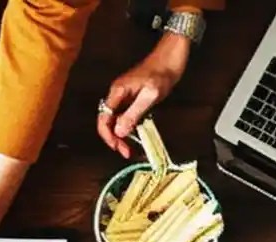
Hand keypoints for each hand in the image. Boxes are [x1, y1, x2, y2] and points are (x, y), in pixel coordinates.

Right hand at [97, 32, 191, 157]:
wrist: (172, 56)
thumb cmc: (163, 72)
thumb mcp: (150, 95)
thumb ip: (133, 113)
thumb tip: (119, 131)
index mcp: (117, 92)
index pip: (103, 118)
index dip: (108, 136)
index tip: (119, 147)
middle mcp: (116, 95)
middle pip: (107, 121)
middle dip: (114, 138)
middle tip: (126, 151)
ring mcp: (124, 96)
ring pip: (116, 120)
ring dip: (121, 135)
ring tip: (131, 147)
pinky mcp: (132, 97)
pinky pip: (126, 116)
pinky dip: (129, 127)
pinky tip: (137, 135)